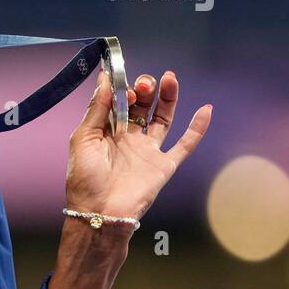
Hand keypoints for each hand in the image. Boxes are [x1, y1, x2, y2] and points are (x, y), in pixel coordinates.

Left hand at [65, 68, 212, 219]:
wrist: (100, 211)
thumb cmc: (85, 178)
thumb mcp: (83, 138)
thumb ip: (97, 109)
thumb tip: (104, 79)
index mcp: (106, 131)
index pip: (119, 101)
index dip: (122, 88)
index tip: (121, 79)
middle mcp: (128, 138)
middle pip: (142, 106)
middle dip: (143, 90)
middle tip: (143, 86)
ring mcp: (147, 150)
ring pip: (163, 118)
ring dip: (168, 98)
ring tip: (169, 78)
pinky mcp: (164, 165)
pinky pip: (185, 144)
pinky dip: (197, 128)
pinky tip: (206, 109)